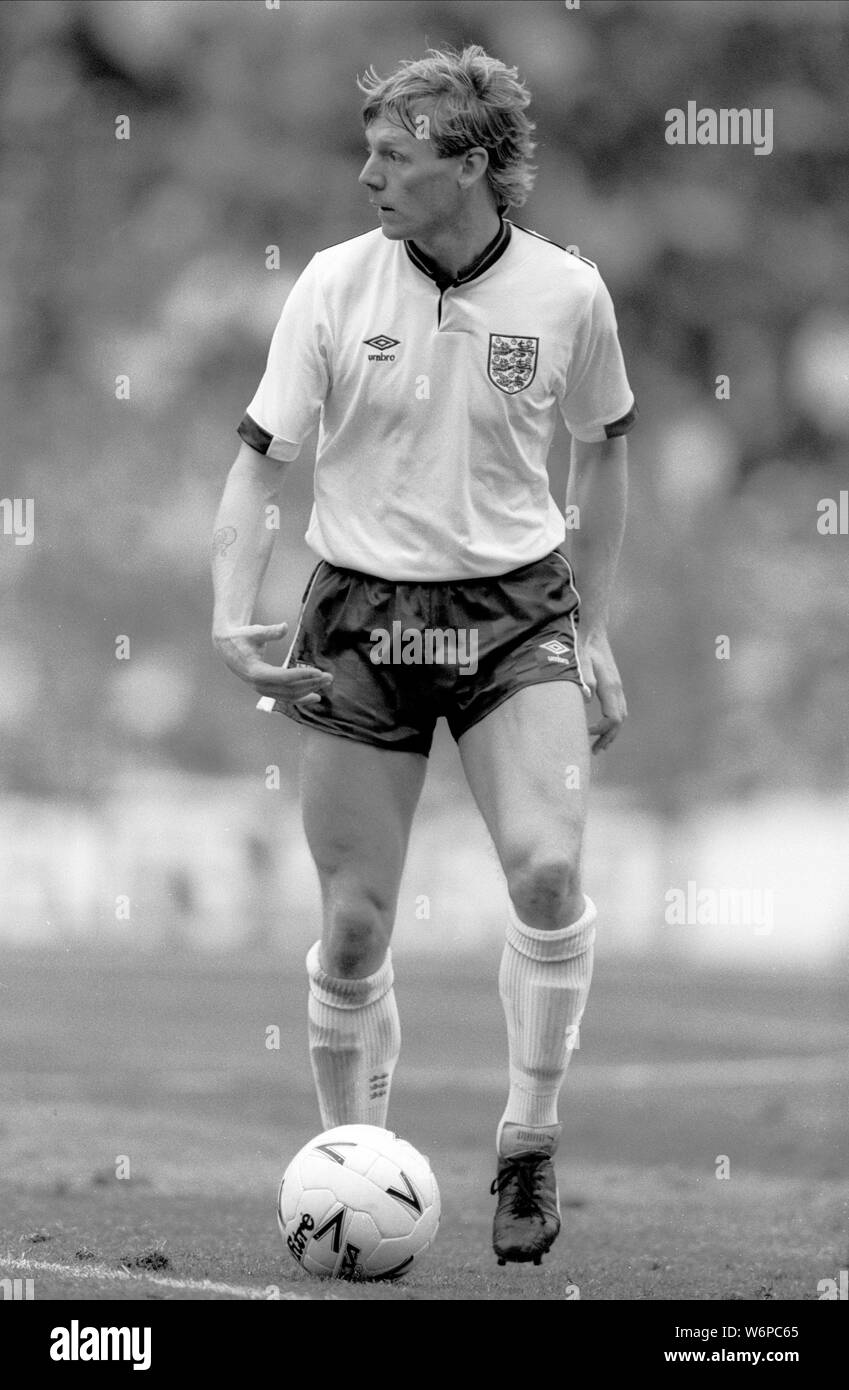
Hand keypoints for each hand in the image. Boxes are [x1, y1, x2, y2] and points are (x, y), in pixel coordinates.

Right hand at [212, 621, 331, 707]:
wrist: (226, 647)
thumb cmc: (241, 637)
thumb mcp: (254, 631)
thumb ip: (269, 631)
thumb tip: (284, 627)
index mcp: (255, 671)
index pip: (283, 677)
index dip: (301, 675)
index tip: (318, 672)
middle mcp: (259, 684)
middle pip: (289, 688)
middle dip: (310, 683)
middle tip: (329, 677)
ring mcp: (262, 689)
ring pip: (288, 695)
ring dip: (308, 690)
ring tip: (325, 684)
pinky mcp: (266, 690)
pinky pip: (285, 697)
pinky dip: (300, 697)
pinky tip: (315, 696)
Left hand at [577, 628, 626, 753]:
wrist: (593, 630)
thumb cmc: (584, 645)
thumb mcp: (579, 660)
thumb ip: (583, 678)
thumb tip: (586, 699)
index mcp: (610, 686)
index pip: (613, 719)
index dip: (601, 731)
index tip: (585, 733)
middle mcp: (617, 688)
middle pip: (619, 721)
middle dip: (608, 738)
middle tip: (594, 751)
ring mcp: (617, 686)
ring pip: (621, 715)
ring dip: (611, 732)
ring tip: (599, 745)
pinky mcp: (613, 684)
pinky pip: (618, 708)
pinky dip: (612, 722)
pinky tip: (603, 726)